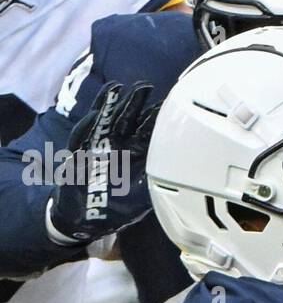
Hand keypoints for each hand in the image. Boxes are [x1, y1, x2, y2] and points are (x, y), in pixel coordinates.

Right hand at [47, 83, 157, 243]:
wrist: (84, 215)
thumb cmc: (116, 207)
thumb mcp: (143, 198)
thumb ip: (157, 183)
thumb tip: (178, 174)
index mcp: (141, 156)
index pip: (150, 133)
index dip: (156, 120)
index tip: (166, 106)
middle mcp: (123, 146)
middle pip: (130, 119)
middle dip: (136, 103)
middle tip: (145, 87)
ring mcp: (102, 144)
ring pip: (109, 120)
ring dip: (113, 104)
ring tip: (117, 88)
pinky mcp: (83, 148)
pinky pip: (87, 130)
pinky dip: (92, 118)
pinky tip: (100, 106)